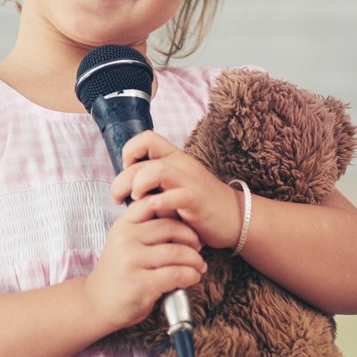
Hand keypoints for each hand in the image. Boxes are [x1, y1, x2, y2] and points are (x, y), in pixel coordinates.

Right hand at [85, 197, 206, 330]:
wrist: (97, 303)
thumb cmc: (118, 273)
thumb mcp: (124, 243)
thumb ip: (145, 230)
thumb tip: (182, 221)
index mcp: (123, 225)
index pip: (152, 203)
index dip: (174, 209)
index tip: (185, 226)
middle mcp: (125, 239)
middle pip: (171, 228)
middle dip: (192, 238)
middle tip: (198, 248)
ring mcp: (132, 261)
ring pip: (177, 251)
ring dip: (195, 260)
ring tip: (198, 266)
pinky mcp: (140, 283)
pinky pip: (176, 274)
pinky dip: (191, 275)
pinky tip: (192, 278)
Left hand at [112, 130, 243, 250]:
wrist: (237, 217)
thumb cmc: (200, 205)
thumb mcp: (176, 186)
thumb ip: (155, 183)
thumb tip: (126, 188)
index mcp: (175, 159)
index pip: (146, 139)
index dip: (129, 152)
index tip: (126, 174)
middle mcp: (181, 166)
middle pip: (142, 162)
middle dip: (122, 181)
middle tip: (118, 199)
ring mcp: (190, 182)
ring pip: (156, 171)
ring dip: (138, 186)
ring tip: (136, 201)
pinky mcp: (197, 201)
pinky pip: (176, 196)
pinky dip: (159, 203)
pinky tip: (152, 210)